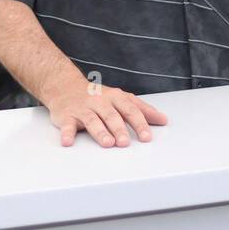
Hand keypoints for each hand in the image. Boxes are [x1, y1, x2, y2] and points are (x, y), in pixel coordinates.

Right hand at [44, 72, 168, 146]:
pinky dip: (67, 133)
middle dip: (119, 129)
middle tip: (125, 142)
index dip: (139, 123)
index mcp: (115, 97)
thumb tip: (163, 119)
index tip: (146, 137)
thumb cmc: (98, 97)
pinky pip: (67, 125)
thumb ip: (142, 109)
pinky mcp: (67, 116)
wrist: (65, 86)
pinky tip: (68, 141)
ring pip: (92, 120)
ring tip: (107, 143)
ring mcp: (83, 109)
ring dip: (99, 131)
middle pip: (111, 115)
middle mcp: (100, 102)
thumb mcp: (121, 99)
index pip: (130, 110)